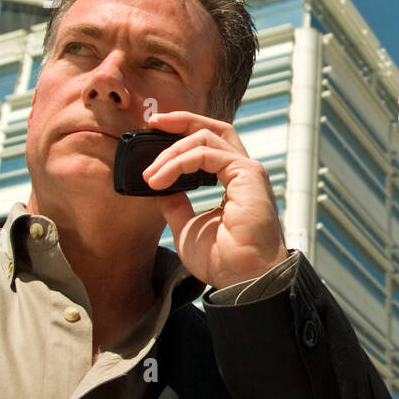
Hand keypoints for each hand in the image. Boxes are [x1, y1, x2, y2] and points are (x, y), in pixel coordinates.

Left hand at [140, 110, 289, 288]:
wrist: (242, 278)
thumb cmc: (223, 259)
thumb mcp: (187, 226)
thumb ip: (176, 203)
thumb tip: (159, 187)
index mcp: (233, 182)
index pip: (209, 145)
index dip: (183, 135)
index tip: (154, 134)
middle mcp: (243, 172)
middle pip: (214, 128)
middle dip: (182, 120)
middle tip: (152, 122)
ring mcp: (247, 171)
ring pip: (206, 138)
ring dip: (172, 151)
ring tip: (150, 175)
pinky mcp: (247, 174)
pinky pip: (206, 154)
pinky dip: (179, 162)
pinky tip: (160, 179)